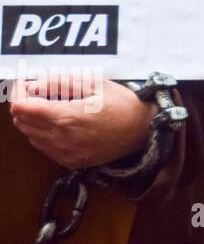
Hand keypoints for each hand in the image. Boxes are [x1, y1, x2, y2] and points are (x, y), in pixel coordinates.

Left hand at [10, 75, 155, 170]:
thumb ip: (60, 82)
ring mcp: (64, 153)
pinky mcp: (69, 161)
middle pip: (21, 121)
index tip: (26, 84)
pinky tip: (60, 123)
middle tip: (40, 93)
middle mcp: (60, 139)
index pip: (21, 107)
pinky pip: (43, 147)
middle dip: (25, 104)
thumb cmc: (122, 104)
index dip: (18, 92)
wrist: (144, 132)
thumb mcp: (95, 84)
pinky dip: (43, 133)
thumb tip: (34, 86)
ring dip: (33, 119)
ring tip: (52, 107)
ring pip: (29, 135)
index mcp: (66, 117)